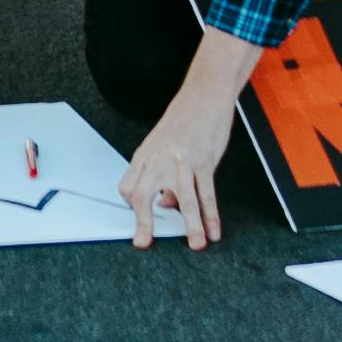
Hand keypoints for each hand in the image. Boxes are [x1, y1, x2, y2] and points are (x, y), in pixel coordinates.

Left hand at [119, 76, 240, 249]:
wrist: (204, 96)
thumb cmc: (182, 120)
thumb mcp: (161, 145)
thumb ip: (158, 174)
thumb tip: (166, 205)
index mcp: (145, 155)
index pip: (128, 186)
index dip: (131, 206)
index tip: (140, 218)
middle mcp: (159, 159)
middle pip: (144, 195)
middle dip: (144, 222)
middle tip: (144, 242)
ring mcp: (182, 160)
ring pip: (184, 199)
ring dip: (190, 226)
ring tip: (195, 245)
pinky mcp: (204, 160)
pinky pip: (207, 193)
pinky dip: (211, 215)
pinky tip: (214, 229)